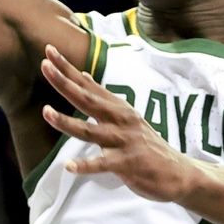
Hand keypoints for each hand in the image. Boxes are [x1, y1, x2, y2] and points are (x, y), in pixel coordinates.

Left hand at [40, 45, 193, 201]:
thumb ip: (103, 99)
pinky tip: (69, 166)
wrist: (178, 172)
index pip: (87, 85)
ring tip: (46, 112)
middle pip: (86, 100)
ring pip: (90, 131)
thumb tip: (84, 76)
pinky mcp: (128, 163)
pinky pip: (103, 164)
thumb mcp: (127, 116)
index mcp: (117, 108)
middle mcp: (120, 120)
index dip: (68, 69)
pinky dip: (86, 165)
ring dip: (67, 122)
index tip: (49, 51)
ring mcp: (124, 141)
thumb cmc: (146, 145)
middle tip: (44, 66)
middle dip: (64, 83)